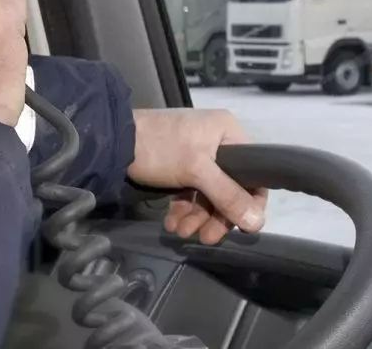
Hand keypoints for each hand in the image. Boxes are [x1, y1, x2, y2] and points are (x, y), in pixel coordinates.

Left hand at [126, 108, 268, 244]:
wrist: (114, 141)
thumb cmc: (160, 148)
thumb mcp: (197, 170)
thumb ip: (228, 196)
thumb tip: (258, 222)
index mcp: (229, 133)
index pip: (253, 174)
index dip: (250, 203)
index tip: (241, 228)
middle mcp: (217, 143)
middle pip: (229, 189)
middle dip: (215, 216)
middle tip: (206, 238)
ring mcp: (197, 156)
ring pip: (207, 195)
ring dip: (197, 217)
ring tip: (181, 233)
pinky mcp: (179, 167)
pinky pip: (189, 193)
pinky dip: (183, 210)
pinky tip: (173, 224)